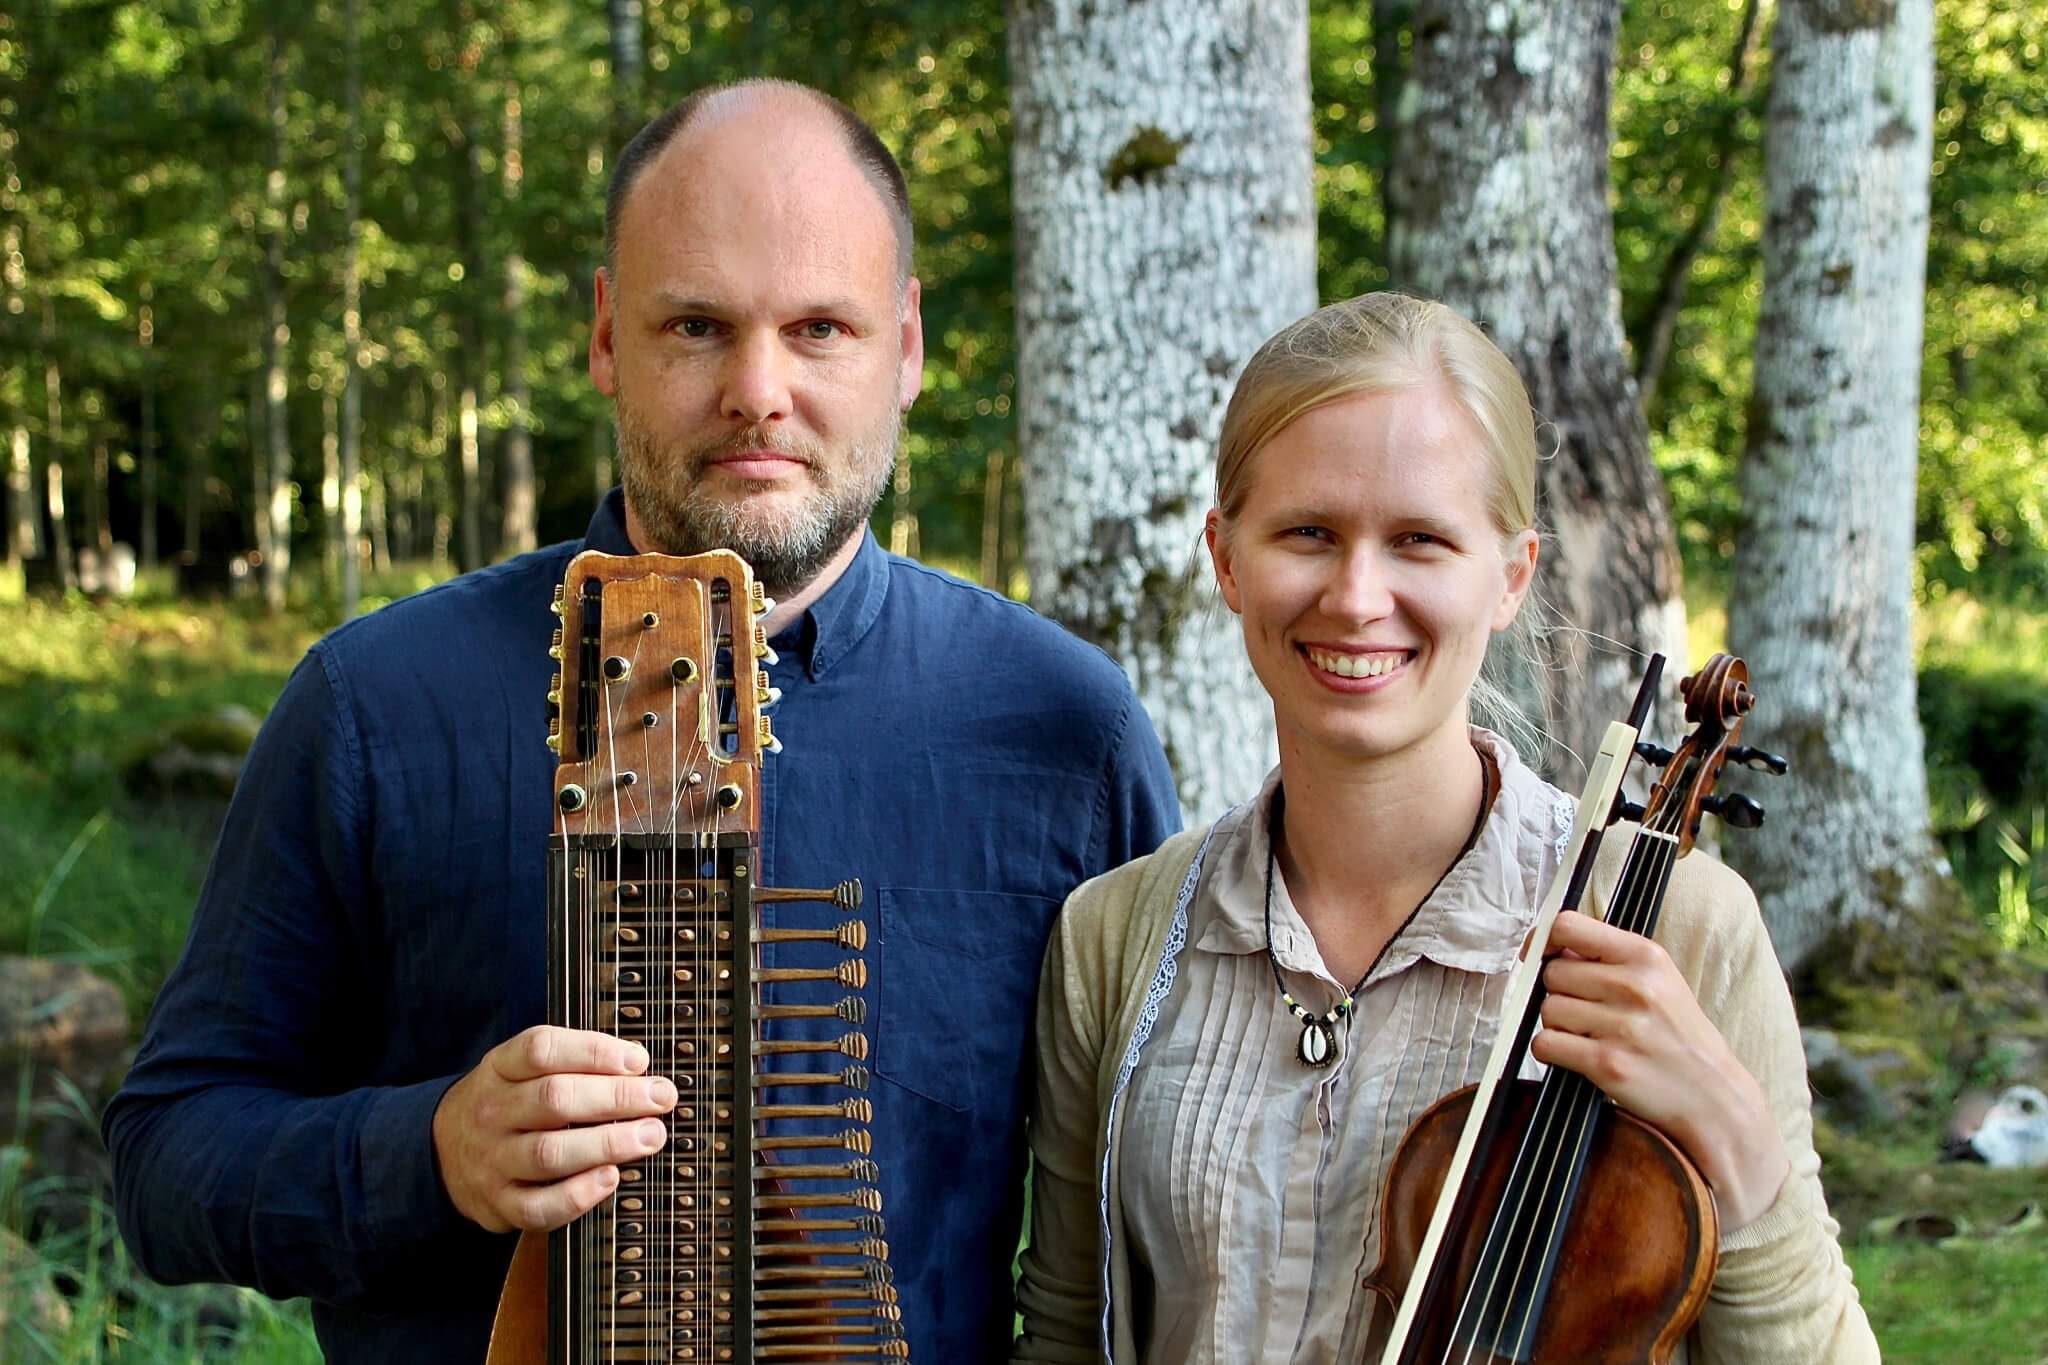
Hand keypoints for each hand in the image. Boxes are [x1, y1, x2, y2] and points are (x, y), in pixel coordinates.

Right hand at [432, 1025, 675, 1232]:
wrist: (442, 1151)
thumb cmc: (508, 1103)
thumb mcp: (521, 1068)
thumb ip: (573, 1061)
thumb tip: (637, 1063)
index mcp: (500, 1068)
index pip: (541, 1049)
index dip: (594, 1051)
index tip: (638, 1060)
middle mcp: (492, 1112)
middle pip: (553, 1099)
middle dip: (616, 1098)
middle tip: (661, 1098)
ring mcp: (493, 1161)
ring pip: (549, 1153)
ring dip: (607, 1144)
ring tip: (650, 1136)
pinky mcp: (500, 1204)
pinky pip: (539, 1207)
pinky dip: (578, 1196)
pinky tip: (611, 1179)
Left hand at [1532, 911, 1789, 1230]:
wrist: (1715, 1097)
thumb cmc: (1680, 1038)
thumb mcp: (1660, 981)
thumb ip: (1608, 959)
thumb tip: (1546, 945)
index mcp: (1646, 956)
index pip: (1568, 926)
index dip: (1545, 940)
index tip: (1544, 954)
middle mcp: (1634, 985)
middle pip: (1552, 973)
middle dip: (1561, 993)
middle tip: (1588, 1013)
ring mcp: (1621, 1025)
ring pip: (1546, 1009)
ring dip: (1559, 1026)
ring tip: (1593, 1037)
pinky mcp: (1606, 1062)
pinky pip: (1545, 1044)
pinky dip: (1553, 1053)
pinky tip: (1581, 1057)